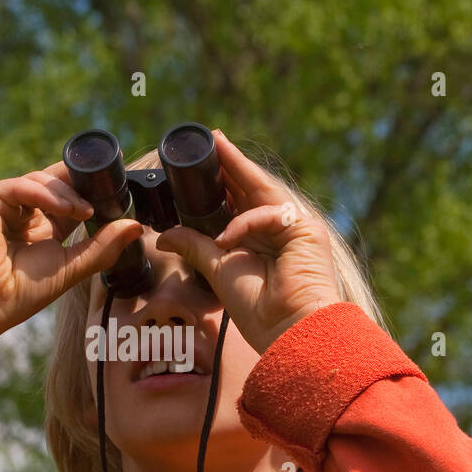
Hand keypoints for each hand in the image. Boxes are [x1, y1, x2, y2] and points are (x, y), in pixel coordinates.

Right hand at [0, 164, 144, 369]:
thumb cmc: (21, 293)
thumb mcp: (71, 267)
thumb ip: (102, 246)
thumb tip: (136, 227)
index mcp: (42, 228)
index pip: (68, 199)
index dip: (90, 190)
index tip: (118, 184)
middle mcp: (22, 212)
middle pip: (55, 183)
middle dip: (81, 182)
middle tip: (108, 182)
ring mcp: (3, 203)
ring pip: (41, 181)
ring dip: (68, 194)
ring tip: (86, 212)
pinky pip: (21, 185)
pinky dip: (46, 194)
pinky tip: (66, 209)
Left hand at [154, 129, 342, 354]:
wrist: (288, 332)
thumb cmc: (259, 309)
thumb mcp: (218, 269)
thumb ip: (195, 246)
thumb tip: (165, 235)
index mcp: (260, 239)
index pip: (239, 201)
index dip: (222, 181)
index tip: (201, 164)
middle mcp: (279, 229)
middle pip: (252, 188)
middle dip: (230, 163)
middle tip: (211, 139)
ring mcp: (295, 227)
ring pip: (262, 189)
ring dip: (238, 167)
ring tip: (217, 146)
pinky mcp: (307, 230)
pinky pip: (267, 214)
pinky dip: (244, 224)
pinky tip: (227, 239)